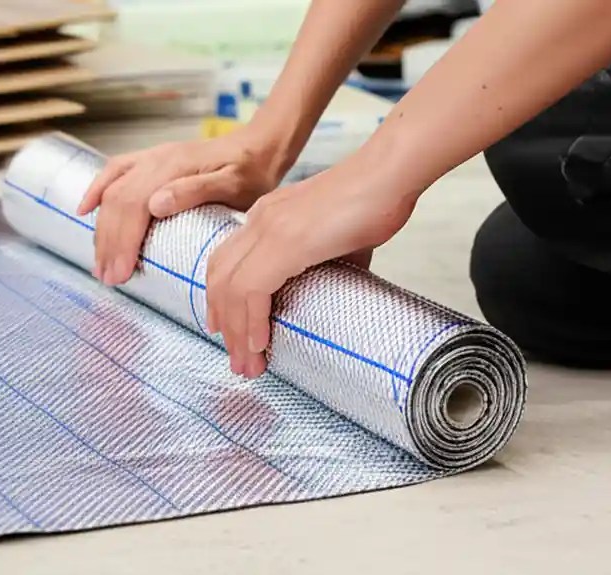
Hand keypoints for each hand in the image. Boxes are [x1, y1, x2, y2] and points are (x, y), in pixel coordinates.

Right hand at [77, 133, 291, 285]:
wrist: (259, 148)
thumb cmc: (250, 173)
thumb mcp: (234, 184)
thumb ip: (195, 191)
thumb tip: (154, 204)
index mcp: (173, 168)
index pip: (133, 206)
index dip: (122, 242)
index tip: (120, 274)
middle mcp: (155, 160)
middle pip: (117, 203)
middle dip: (108, 243)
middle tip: (108, 278)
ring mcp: (149, 159)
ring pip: (112, 192)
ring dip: (101, 229)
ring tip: (100, 262)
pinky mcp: (149, 161)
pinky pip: (113, 173)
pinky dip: (96, 191)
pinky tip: (84, 211)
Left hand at [206, 152, 419, 377]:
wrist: (391, 173)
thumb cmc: (376, 201)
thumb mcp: (341, 240)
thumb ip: (330, 263)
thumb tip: (338, 287)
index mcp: (266, 217)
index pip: (226, 263)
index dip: (221, 300)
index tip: (229, 332)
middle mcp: (258, 221)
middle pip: (219, 279)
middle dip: (224, 325)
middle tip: (238, 360)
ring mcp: (268, 229)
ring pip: (230, 290)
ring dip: (237, 334)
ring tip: (249, 366)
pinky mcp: (285, 242)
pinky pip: (252, 290)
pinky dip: (251, 321)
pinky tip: (259, 344)